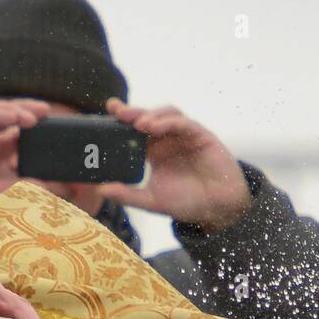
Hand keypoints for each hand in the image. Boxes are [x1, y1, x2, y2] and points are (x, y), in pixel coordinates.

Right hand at [0, 98, 50, 178]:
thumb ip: (21, 187)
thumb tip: (50, 184)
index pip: (20, 136)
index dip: (38, 131)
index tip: (57, 132)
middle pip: (12, 119)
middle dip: (30, 113)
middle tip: (48, 114)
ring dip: (17, 111)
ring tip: (35, 116)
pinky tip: (14, 116)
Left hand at [96, 98, 251, 228]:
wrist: (217, 208)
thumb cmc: (187, 202)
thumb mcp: (152, 200)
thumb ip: (128, 195)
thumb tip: (101, 190)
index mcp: (153, 152)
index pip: (133, 131)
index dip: (120, 121)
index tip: (106, 115)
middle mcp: (167, 140)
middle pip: (147, 118)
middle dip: (132, 112)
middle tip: (116, 110)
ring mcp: (183, 135)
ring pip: (165, 115)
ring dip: (151, 115)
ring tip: (138, 123)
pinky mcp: (200, 134)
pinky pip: (183, 123)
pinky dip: (169, 122)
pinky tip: (156, 126)